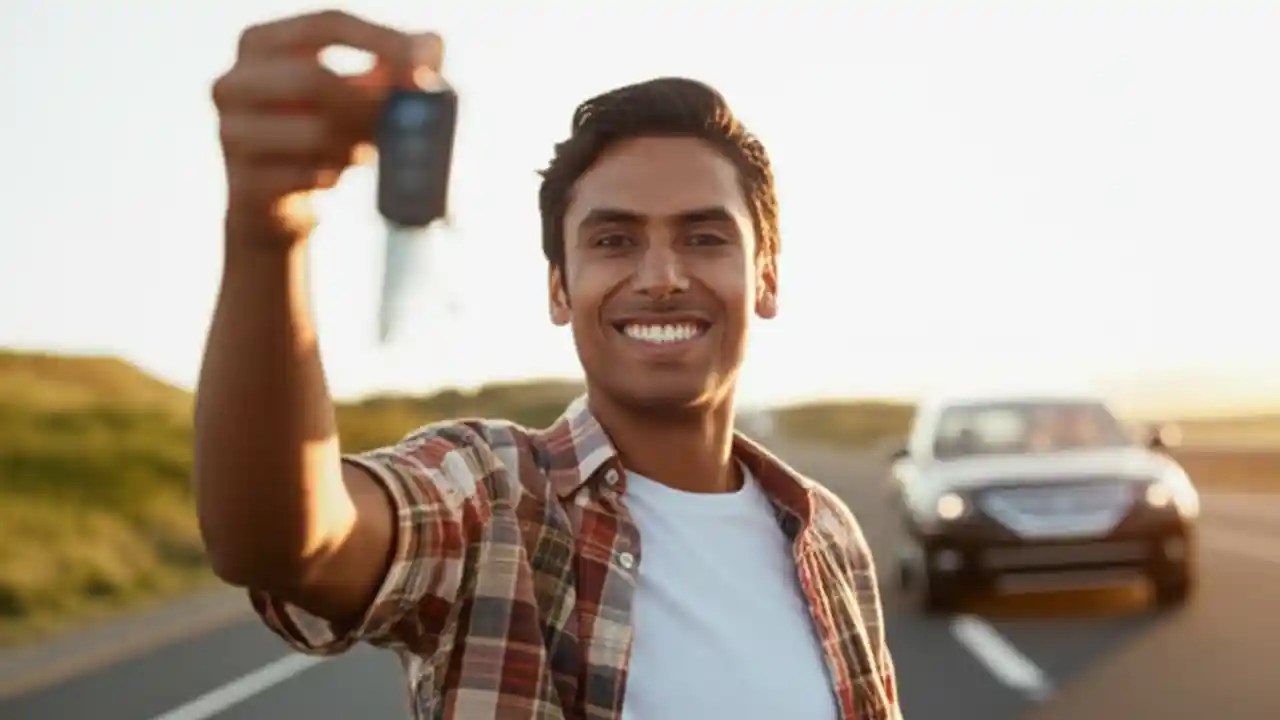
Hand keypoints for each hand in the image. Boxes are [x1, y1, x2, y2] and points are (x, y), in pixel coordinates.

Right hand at [212, 10, 442, 248]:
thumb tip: (433, 45)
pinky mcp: (243, 183)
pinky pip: (311, 176)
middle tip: (406, 121)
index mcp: (260, 42)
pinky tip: (330, 176)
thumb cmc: (323, 134)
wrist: (274, 206)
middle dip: (369, 102)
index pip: (326, 23)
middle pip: (315, 77)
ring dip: (355, 145)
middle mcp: (232, 81)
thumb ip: (397, 64)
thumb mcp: (359, 92)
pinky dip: (335, 176)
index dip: (380, 40)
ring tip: (360, 152)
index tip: (424, 65)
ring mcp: (230, 133)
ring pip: (316, 132)